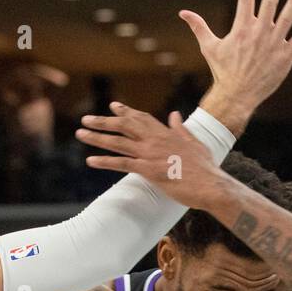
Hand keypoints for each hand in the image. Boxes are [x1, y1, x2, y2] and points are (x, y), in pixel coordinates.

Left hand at [78, 103, 227, 210]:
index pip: (141, 118)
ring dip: (97, 137)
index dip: (125, 112)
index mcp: (165, 133)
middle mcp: (155, 140)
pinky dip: (105, 162)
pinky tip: (91, 161)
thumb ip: (181, 128)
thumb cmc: (205, 167)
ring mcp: (151, 154)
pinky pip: (122, 164)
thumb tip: (174, 114)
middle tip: (86, 119)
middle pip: (124, 125)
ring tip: (80, 134)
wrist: (211, 184)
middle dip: (103, 121)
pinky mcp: (149, 170)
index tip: (112, 106)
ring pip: (118, 142)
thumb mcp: (194, 142)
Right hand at [185, 0, 291, 120]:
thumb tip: (183, 13)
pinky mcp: (286, 56)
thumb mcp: (209, 47)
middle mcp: (260, 31)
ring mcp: (274, 43)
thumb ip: (199, 26)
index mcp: (242, 27)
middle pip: (271, 0)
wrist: (236, 97)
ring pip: (289, 15)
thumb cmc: (222, 71)